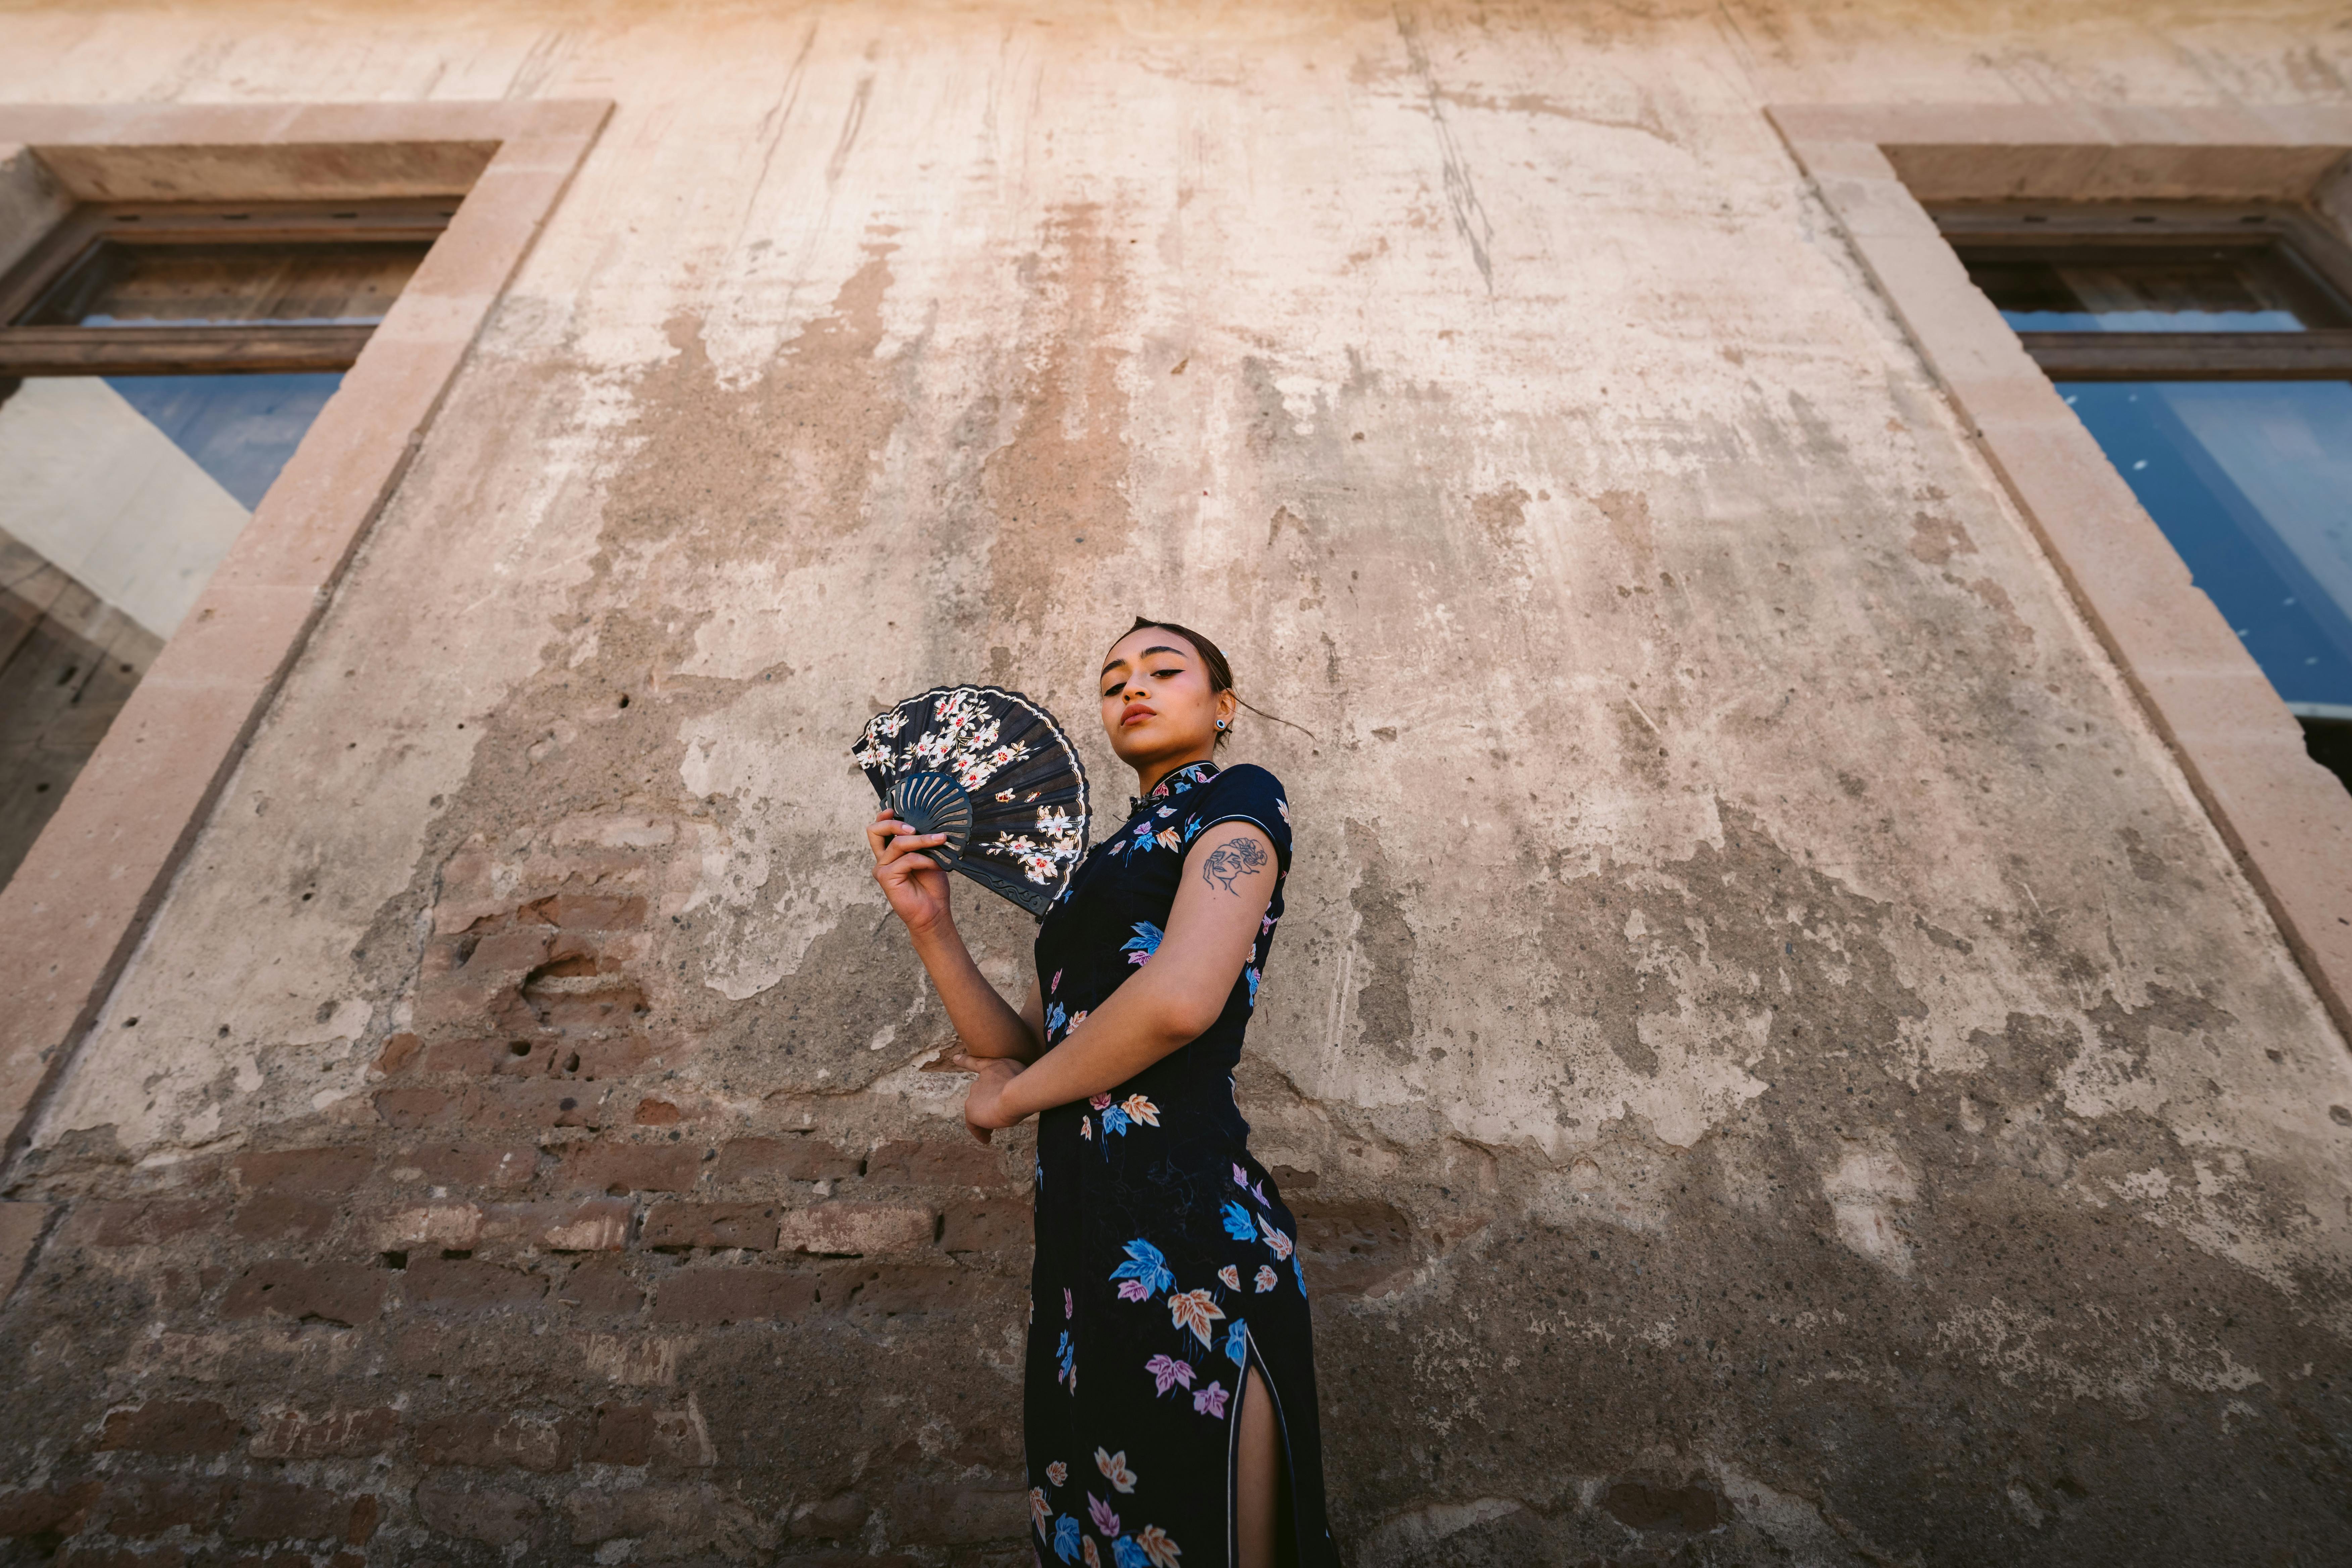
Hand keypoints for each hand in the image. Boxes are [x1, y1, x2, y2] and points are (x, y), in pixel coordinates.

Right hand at [867, 808, 952, 934]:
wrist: (934, 912)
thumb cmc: (932, 885)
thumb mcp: (929, 856)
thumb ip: (922, 842)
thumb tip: (929, 822)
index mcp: (891, 852)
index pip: (879, 829)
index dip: (883, 816)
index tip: (895, 809)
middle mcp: (883, 858)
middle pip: (874, 830)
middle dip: (894, 823)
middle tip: (915, 828)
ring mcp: (882, 868)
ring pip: (897, 843)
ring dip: (922, 841)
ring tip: (940, 841)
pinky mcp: (885, 878)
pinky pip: (906, 860)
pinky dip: (924, 859)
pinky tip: (936, 865)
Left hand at [949, 1052, 1023, 1143]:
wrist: (1018, 1093)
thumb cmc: (1027, 1085)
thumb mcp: (1023, 1077)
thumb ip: (1015, 1082)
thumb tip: (1012, 1097)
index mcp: (993, 1067)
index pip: (976, 1063)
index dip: (965, 1061)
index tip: (955, 1058)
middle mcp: (980, 1080)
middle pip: (981, 1094)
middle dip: (987, 1104)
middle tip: (998, 1115)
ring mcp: (973, 1095)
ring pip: (978, 1110)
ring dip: (985, 1119)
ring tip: (993, 1131)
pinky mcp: (971, 1111)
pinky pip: (972, 1124)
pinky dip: (979, 1132)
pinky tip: (986, 1140)